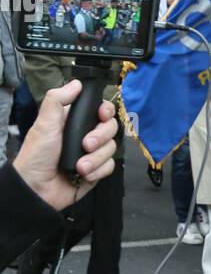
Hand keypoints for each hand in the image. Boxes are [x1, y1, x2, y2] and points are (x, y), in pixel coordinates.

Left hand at [13, 81, 116, 209]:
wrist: (36, 189)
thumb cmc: (36, 156)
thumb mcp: (44, 124)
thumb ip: (57, 100)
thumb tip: (75, 83)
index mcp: (73, 120)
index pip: (100, 109)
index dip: (106, 110)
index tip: (102, 115)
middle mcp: (85, 135)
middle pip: (111, 127)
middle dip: (100, 137)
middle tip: (85, 145)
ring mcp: (92, 153)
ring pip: (111, 148)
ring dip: (95, 158)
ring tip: (79, 166)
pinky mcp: (96, 171)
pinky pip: (109, 166)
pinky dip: (97, 171)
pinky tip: (83, 174)